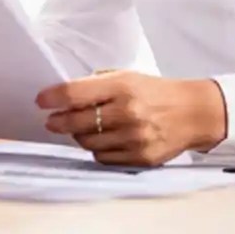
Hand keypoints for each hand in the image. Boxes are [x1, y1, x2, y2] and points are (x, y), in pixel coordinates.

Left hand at [36, 70, 227, 166]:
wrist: (193, 113)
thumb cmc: (156, 92)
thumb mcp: (128, 76)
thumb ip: (97, 83)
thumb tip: (65, 95)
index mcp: (122, 87)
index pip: (75, 93)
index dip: (53, 97)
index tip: (41, 100)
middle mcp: (127, 113)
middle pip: (76, 122)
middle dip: (58, 121)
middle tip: (52, 121)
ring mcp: (134, 138)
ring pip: (87, 142)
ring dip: (78, 136)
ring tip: (80, 129)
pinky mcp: (140, 157)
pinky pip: (103, 157)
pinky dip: (97, 149)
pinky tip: (101, 140)